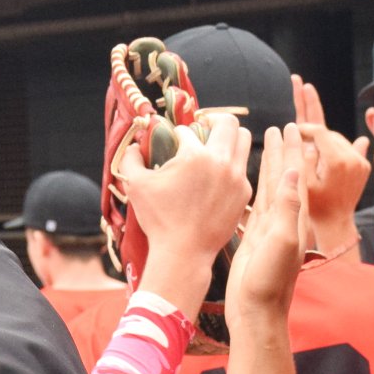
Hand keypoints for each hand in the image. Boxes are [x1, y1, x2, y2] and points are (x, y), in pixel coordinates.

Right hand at [120, 112, 251, 319]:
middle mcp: (221, 162)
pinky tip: (217, 175)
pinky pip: (243, 167)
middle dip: (213, 121)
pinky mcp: (244, 193)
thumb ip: (130, 158)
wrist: (184, 253)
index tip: (173, 141)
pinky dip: (232, 164)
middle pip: (229, 123)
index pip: (188, 130)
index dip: (176, 133)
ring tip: (214, 147)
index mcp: (195, 156)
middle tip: (202, 129)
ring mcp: (237, 178)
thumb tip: (135, 145)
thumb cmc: (159, 219)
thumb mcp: (135, 185)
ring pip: (244, 141)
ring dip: (228, 138)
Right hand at [224, 125, 308, 331]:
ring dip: (270, 163)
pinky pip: (258, 202)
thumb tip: (292, 170)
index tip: (291, 125)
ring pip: (271, 186)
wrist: (257, 312)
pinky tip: (254, 177)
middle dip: (284, 150)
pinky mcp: (257, 237)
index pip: (296, 174)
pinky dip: (257, 185)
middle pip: (285, 175)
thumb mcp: (281, 241)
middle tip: (280, 125)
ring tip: (267, 141)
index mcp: (295, 217)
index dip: (294, 149)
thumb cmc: (270, 282)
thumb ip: (286, 206)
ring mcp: (271, 228)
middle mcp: (286, 219)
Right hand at [290, 76, 371, 232]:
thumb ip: (304, 155)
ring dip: (320, 128)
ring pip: (335, 137)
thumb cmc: (315, 209)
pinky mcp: (362, 167)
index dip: (301, 126)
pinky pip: (350, 146)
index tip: (288, 124)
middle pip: (327, 127)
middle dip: (311, 105)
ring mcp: (359, 161)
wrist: (337, 228)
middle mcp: (352, 157)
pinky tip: (335, 118)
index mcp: (337, 159)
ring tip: (306, 100)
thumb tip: (303, 132)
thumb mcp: (305, 182)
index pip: (317, 131)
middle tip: (299, 82)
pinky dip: (338, 137)